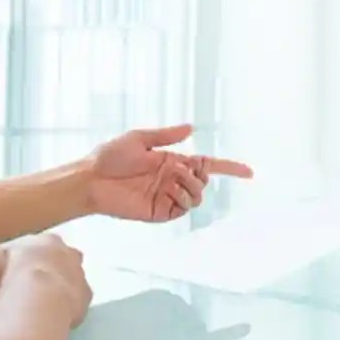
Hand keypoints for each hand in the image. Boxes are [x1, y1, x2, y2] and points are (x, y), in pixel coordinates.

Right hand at [0, 233, 92, 326]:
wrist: (37, 302)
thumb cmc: (10, 279)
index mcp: (47, 240)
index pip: (38, 246)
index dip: (27, 260)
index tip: (16, 273)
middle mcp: (69, 252)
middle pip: (60, 258)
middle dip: (49, 268)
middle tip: (32, 287)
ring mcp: (81, 274)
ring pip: (72, 277)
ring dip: (60, 286)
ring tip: (43, 302)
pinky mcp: (87, 296)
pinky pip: (77, 299)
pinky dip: (68, 304)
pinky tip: (54, 314)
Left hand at [87, 124, 252, 222]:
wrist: (91, 179)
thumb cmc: (110, 156)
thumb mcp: (140, 138)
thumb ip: (167, 136)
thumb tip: (191, 128)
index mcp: (171, 161)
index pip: (207, 166)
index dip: (229, 169)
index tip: (248, 172)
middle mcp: (172, 179)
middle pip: (204, 180)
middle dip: (200, 174)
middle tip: (179, 169)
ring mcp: (166, 196)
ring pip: (197, 195)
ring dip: (191, 185)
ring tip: (172, 179)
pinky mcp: (159, 212)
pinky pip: (183, 208)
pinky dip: (183, 198)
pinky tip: (169, 189)